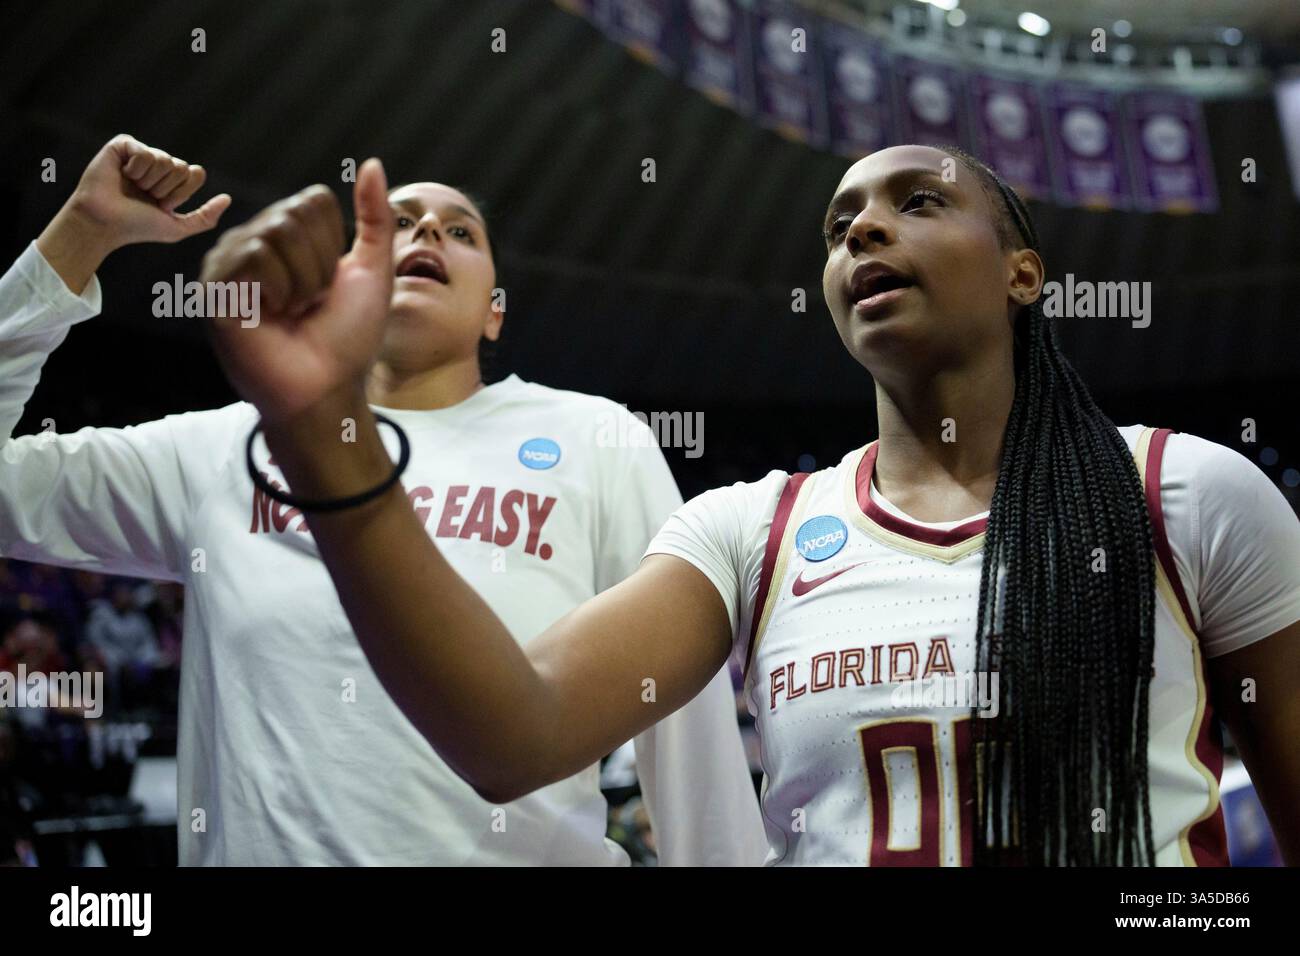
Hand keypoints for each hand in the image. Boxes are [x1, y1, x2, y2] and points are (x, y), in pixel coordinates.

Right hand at [37, 134, 231, 292]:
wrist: (104, 223)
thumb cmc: (137, 227)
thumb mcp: (177, 228)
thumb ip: (205, 217)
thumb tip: (227, 198)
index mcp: (172, 181)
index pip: (196, 174)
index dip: (181, 193)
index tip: (163, 205)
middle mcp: (159, 166)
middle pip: (182, 167)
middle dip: (165, 188)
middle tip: (144, 196)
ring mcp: (141, 154)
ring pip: (164, 159)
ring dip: (149, 181)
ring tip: (131, 188)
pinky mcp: (123, 145)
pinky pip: (144, 152)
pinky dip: (135, 170)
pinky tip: (121, 175)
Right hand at [202, 158, 393, 425]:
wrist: (326, 387)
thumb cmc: (348, 336)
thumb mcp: (373, 270)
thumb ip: (375, 218)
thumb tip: (373, 164)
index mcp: (287, 235)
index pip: (314, 201)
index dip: (334, 246)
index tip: (329, 286)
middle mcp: (254, 240)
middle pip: (296, 214)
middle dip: (319, 266)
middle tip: (309, 304)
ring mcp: (229, 260)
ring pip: (277, 232)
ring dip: (302, 282)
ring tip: (291, 311)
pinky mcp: (215, 284)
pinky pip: (255, 257)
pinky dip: (279, 291)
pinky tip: (269, 316)